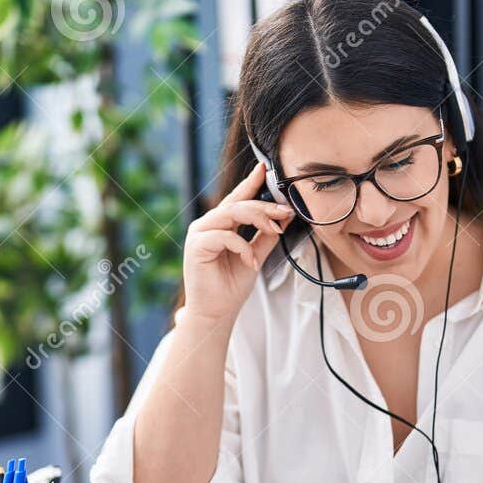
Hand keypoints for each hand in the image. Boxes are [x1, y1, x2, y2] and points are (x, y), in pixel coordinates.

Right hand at [182, 161, 293, 322]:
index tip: (265, 169)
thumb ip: (267, 236)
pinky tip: (251, 261)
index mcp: (219, 225)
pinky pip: (225, 235)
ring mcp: (199, 233)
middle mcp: (207, 225)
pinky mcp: (196, 245)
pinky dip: (243, 247)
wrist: (216, 314)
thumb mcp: (255, 256)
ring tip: (275, 232)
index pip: (237, 198)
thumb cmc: (230, 288)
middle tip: (286, 212)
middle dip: (266, 206)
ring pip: (232, 213)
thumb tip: (285, 216)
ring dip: (259, 219)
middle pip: (238, 203)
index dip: (250, 183)